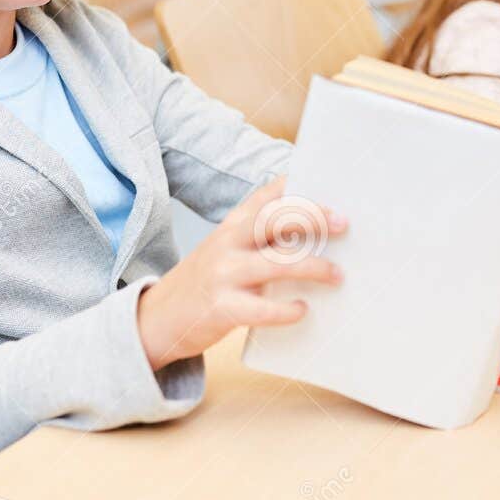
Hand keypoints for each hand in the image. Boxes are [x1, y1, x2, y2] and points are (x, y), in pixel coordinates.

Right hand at [135, 177, 345, 369]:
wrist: (155, 318)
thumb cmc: (206, 283)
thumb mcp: (228, 250)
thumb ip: (262, 240)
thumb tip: (319, 234)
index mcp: (233, 224)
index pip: (268, 195)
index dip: (300, 186)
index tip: (330, 181)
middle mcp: (228, 242)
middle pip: (276, 220)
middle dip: (313, 218)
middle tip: (344, 223)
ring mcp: (223, 274)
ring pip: (277, 263)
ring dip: (313, 267)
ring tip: (337, 274)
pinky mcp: (221, 308)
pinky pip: (262, 309)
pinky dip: (287, 310)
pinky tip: (303, 309)